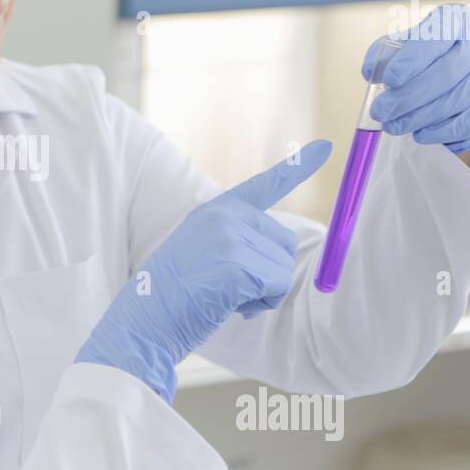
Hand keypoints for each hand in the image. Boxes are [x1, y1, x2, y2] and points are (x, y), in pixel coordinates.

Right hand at [75, 140, 331, 402]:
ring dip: (265, 292)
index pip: (264, 185)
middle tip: (232, 289)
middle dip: (270, 273)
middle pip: (284, 242)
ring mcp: (229, 237)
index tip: (325, 147)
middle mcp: (224, 215)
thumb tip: (284, 253)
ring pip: (283, 268)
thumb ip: (238, 245)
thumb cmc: (175, 298)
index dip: (297, 167)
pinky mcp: (236, 264)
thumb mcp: (203, 256)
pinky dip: (262, 303)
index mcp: (215, 210)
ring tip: (225, 298)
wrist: (144, 322)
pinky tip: (230, 306)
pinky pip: (276, 285)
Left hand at [364, 3, 469, 153]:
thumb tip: (371, 72)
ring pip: (461, 99)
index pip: (437, 37)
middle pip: (450, 72)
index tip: (388, 80)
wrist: (459, 72)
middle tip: (381, 113)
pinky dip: (445, 130)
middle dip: (410, 97)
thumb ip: (383, 55)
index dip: (413, 60)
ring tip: (394, 126)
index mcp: (455, 20)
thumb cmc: (422, 56)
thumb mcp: (400, 46)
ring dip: (422, 117)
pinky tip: (420, 133)